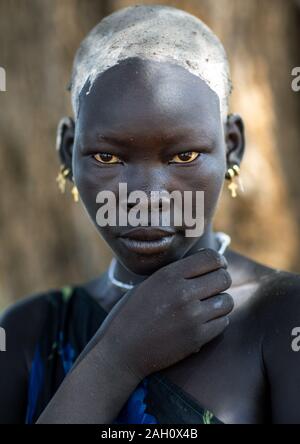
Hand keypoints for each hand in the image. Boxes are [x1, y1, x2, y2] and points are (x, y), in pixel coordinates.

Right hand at [98, 248, 232, 380]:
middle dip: (221, 281)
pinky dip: (217, 321)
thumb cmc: (133, 313)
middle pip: (224, 278)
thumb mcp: (150, 283)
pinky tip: (203, 321)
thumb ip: (176, 273)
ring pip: (227, 301)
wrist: (123, 350)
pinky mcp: (197, 337)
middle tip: (212, 288)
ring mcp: (192, 316)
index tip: (216, 267)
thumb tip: (204, 264)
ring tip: (207, 306)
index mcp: (169, 275)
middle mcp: (183, 293)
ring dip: (220, 302)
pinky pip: (223, 322)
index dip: (218, 261)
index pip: (211, 258)